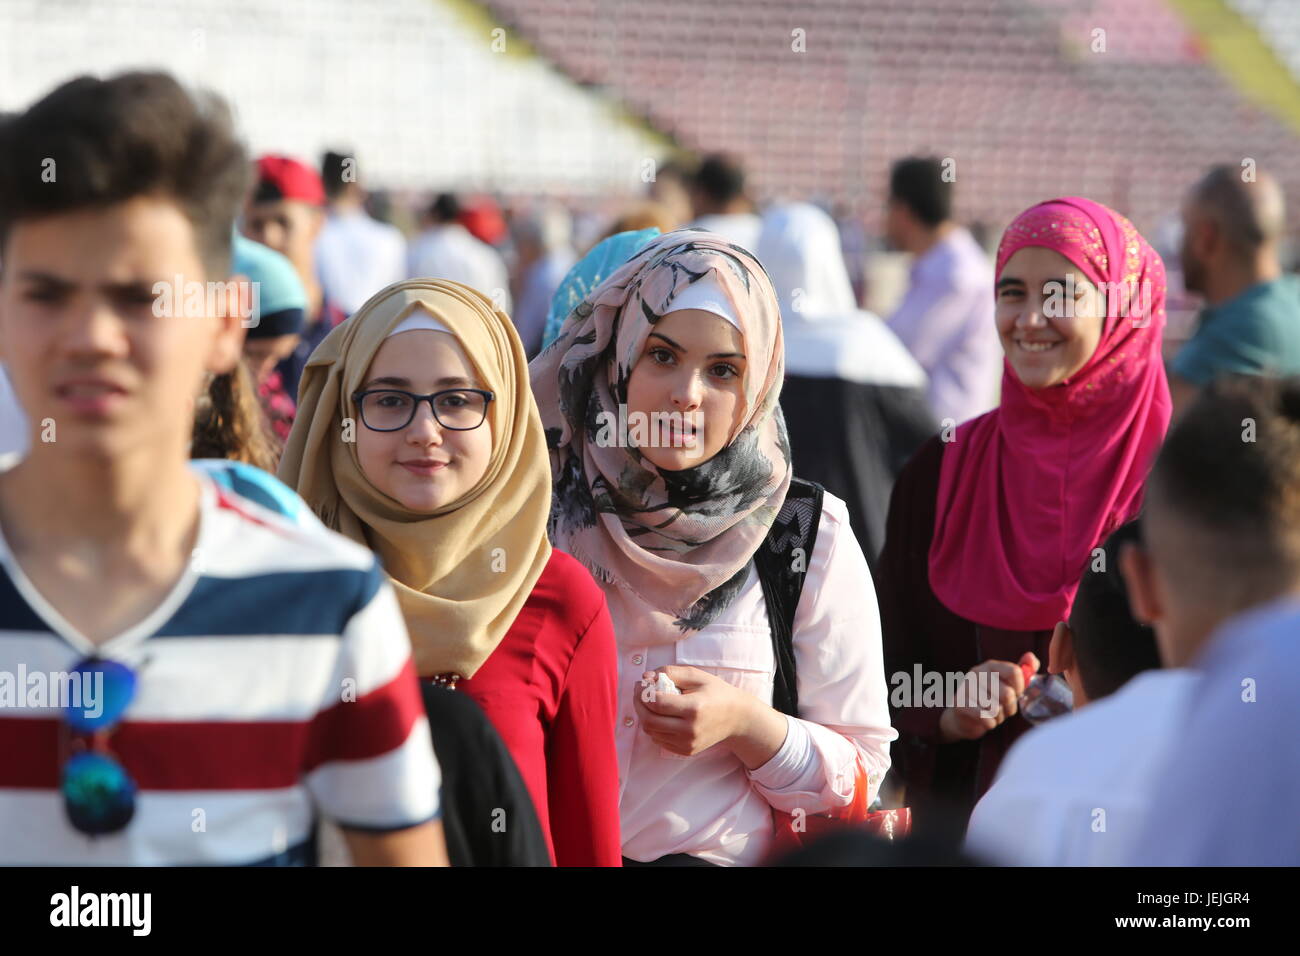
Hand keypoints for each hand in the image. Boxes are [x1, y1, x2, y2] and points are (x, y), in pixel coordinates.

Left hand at [631, 665, 747, 757]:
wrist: (737, 718)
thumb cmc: (716, 693)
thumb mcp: (697, 676)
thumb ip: (670, 672)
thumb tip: (646, 677)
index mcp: (694, 708)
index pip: (657, 703)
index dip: (643, 693)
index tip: (641, 684)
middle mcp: (690, 729)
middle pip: (649, 720)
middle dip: (639, 705)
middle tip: (639, 693)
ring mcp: (688, 743)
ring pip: (651, 732)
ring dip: (645, 716)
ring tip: (650, 703)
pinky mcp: (686, 750)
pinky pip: (659, 741)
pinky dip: (654, 728)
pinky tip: (661, 716)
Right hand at [938, 654, 1037, 742]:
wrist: (964, 717)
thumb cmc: (990, 699)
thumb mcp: (1008, 686)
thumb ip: (1022, 672)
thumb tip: (1031, 657)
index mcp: (991, 666)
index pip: (1014, 671)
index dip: (1021, 688)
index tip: (1018, 695)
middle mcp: (977, 672)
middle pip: (1007, 693)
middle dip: (1010, 707)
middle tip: (1004, 709)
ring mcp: (966, 686)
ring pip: (995, 708)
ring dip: (999, 717)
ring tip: (993, 715)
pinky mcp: (959, 702)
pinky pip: (984, 717)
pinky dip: (990, 723)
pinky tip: (986, 721)